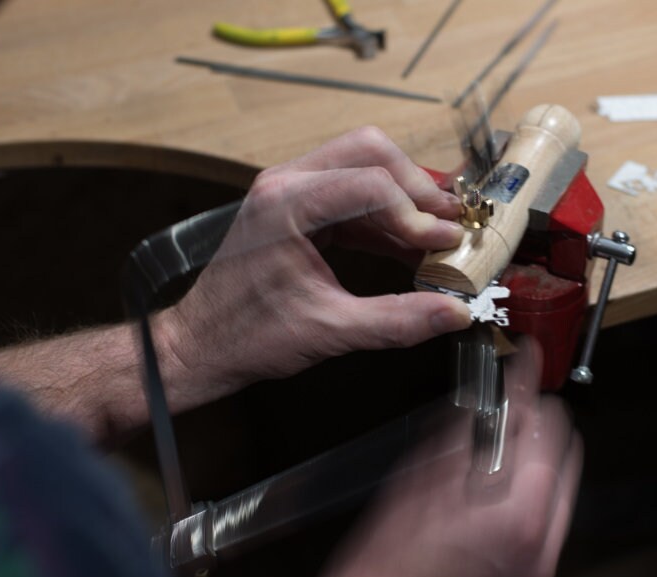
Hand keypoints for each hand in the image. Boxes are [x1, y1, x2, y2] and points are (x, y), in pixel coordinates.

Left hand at [157, 127, 472, 407]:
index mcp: (286, 203)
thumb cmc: (246, 336)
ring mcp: (290, 190)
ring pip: (364, 164)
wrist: (201, 344)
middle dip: (416, 187)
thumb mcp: (329, 332)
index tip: (444, 245)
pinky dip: (387, 215)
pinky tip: (412, 246)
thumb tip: (454, 312)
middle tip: (448, 225)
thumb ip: (397, 321)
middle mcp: (286, 183)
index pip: (370, 183)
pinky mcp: (298, 207)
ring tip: (438, 234)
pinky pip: (354, 192)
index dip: (416, 214)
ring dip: (405, 197)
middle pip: (370, 152)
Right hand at [297, 337, 583, 576]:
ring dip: (537, 455)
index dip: (532, 381)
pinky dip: (530, 491)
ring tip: (498, 445)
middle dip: (540, 419)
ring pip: (563, 481)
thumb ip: (469, 425)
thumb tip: (495, 388)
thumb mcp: (424, 474)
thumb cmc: (388, 558)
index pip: (547, 425)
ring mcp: (541, 563)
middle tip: (510, 402)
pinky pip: (551, 516)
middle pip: (568, 450)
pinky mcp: (534, 576)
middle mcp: (541, 543)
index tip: (530, 358)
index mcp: (518, 514)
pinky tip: (495, 486)